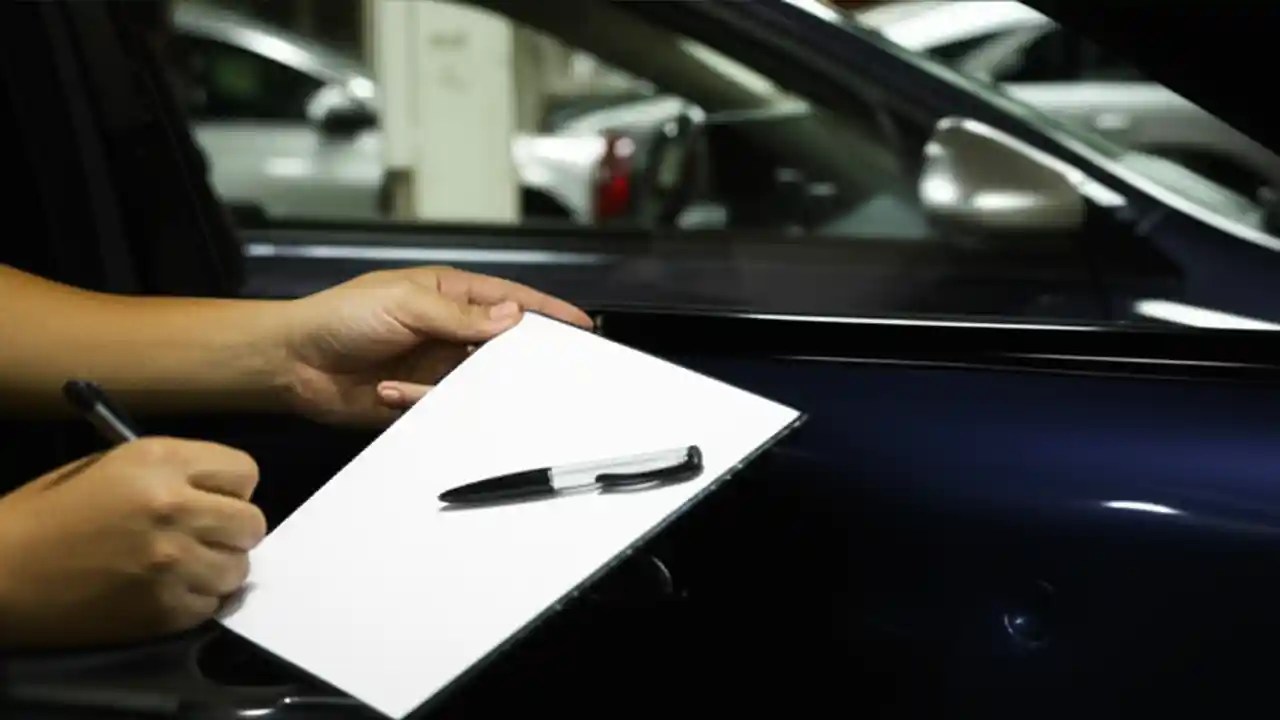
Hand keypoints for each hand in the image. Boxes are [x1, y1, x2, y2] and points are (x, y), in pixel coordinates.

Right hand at [0, 438, 265, 648]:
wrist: (1, 573)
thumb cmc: (49, 512)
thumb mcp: (113, 466)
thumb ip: (176, 473)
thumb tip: (221, 492)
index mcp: (161, 462)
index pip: (245, 472)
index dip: (231, 488)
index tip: (213, 499)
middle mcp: (176, 508)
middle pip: (252, 523)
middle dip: (233, 529)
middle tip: (204, 536)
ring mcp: (173, 562)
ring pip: (239, 568)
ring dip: (218, 568)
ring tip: (184, 566)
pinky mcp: (165, 608)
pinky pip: (213, 604)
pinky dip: (197, 600)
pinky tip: (167, 590)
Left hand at [278, 266, 592, 425]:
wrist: (294, 361)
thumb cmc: (340, 316)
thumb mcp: (405, 304)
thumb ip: (461, 316)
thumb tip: (511, 316)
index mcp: (449, 294)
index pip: (510, 300)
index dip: (545, 311)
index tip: (580, 324)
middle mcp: (448, 330)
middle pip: (501, 344)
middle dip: (512, 357)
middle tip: (531, 370)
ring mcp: (436, 364)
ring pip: (476, 380)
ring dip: (461, 384)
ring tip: (436, 381)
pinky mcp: (420, 397)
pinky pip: (443, 406)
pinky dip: (421, 400)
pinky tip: (390, 390)